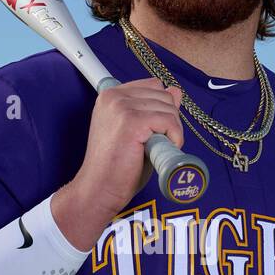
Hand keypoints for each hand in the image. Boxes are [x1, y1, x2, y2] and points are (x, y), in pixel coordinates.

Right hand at [52, 78, 182, 250]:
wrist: (99, 189)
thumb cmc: (116, 167)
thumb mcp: (138, 132)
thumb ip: (155, 109)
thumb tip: (176, 91)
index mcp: (111, 95)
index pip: (154, 86)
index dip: (161, 109)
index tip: (154, 131)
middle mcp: (114, 96)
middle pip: (164, 95)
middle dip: (169, 120)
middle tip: (155, 144)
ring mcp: (121, 107)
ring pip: (169, 108)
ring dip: (172, 131)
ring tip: (154, 150)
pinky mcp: (132, 122)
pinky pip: (169, 121)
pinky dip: (173, 138)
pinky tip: (158, 152)